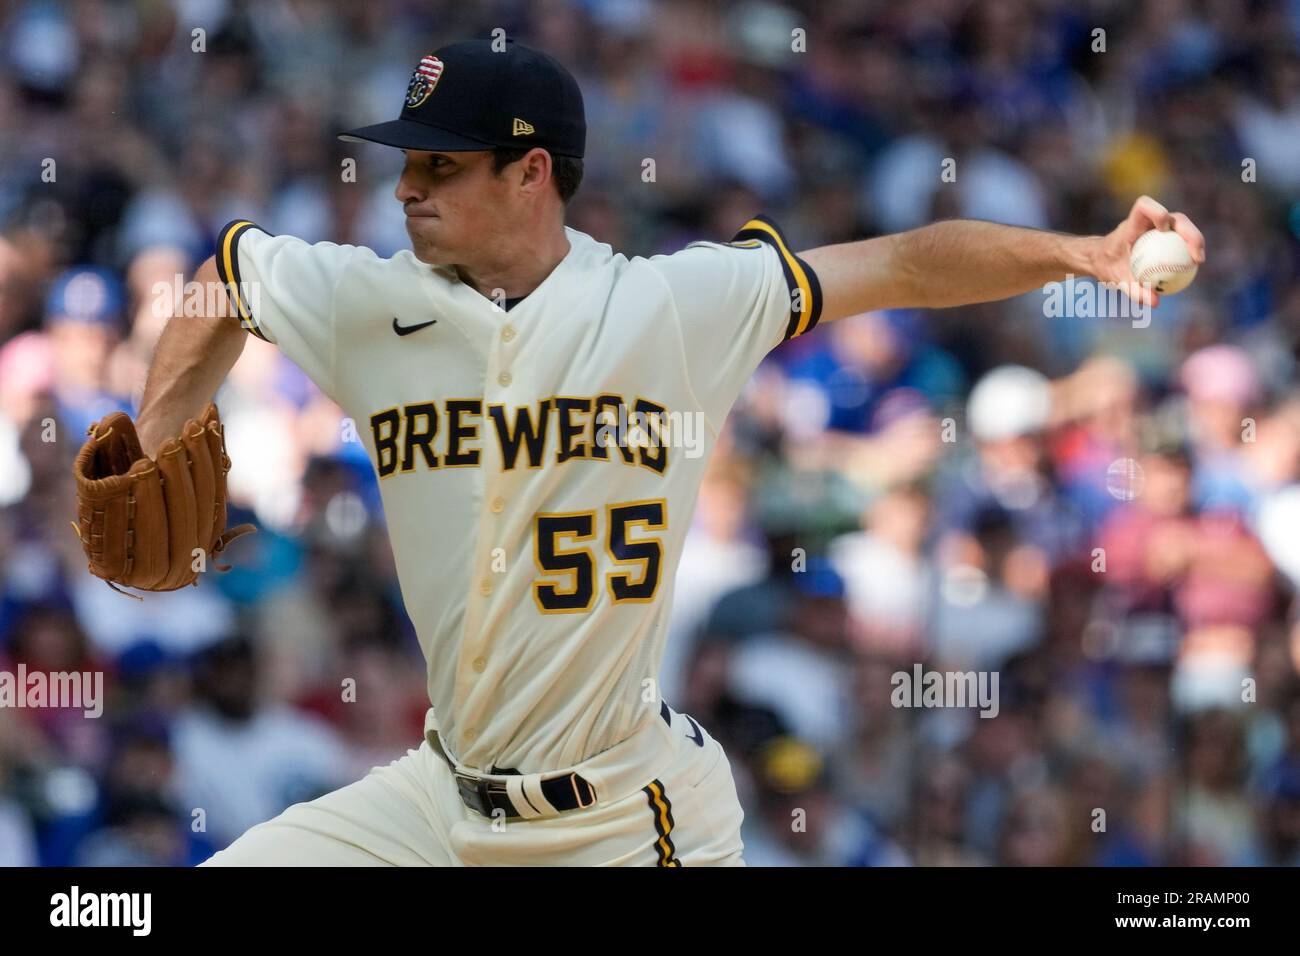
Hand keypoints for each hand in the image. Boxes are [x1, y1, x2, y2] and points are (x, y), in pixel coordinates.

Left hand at [1090, 195, 1205, 306]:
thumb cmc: (1106, 265)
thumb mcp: (1116, 280)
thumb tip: (1155, 302)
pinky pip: (1180, 239)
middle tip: (1196, 256)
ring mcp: (1158, 226)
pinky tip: (1192, 267)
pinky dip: (1187, 249)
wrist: (1101, 258)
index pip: (1144, 206)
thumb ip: (1134, 290)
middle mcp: (1148, 221)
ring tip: (1198, 262)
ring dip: (1194, 240)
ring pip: (1182, 226)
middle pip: (1175, 217)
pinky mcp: (1165, 233)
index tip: (1164, 229)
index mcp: (1132, 224)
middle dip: (1189, 232)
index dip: (1158, 212)